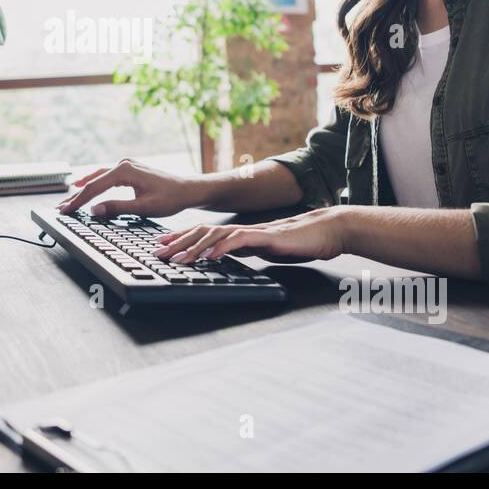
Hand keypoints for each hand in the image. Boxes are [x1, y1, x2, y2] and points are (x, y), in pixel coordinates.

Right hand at [56, 158, 200, 217]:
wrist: (187, 190)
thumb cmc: (170, 199)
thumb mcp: (144, 207)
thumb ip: (118, 208)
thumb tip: (94, 210)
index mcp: (125, 171)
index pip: (95, 188)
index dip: (79, 201)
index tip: (65, 211)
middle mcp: (123, 164)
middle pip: (93, 181)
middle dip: (77, 196)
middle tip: (61, 208)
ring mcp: (126, 165)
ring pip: (98, 178)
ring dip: (84, 189)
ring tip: (69, 200)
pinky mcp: (129, 170)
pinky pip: (106, 177)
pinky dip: (94, 184)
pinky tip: (85, 186)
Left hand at [152, 206, 349, 264]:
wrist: (329, 231)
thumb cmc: (303, 242)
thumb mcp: (269, 251)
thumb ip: (251, 252)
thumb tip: (233, 258)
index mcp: (242, 234)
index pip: (206, 234)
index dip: (184, 239)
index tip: (165, 246)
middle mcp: (243, 229)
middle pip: (204, 233)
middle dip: (179, 242)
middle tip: (158, 252)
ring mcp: (254, 231)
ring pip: (216, 236)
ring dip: (194, 247)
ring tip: (177, 258)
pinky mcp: (267, 237)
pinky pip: (239, 241)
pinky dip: (222, 248)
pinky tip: (209, 256)